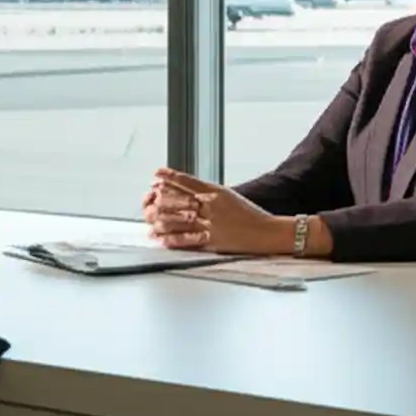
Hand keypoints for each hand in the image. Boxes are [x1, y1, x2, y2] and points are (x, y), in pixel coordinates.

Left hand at [148, 167, 281, 253]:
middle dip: (161, 197)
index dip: (170, 178)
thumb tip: (188, 191)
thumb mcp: (229, 197)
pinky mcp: (212, 240)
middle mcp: (212, 205)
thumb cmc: (250, 215)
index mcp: (216, 192)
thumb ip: (209, 194)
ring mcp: (211, 223)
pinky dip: (171, 239)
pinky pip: (187, 239)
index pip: (188, 182)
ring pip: (179, 218)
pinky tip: (159, 238)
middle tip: (148, 196)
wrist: (267, 232)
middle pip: (179, 199)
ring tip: (149, 218)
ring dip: (161, 218)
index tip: (156, 175)